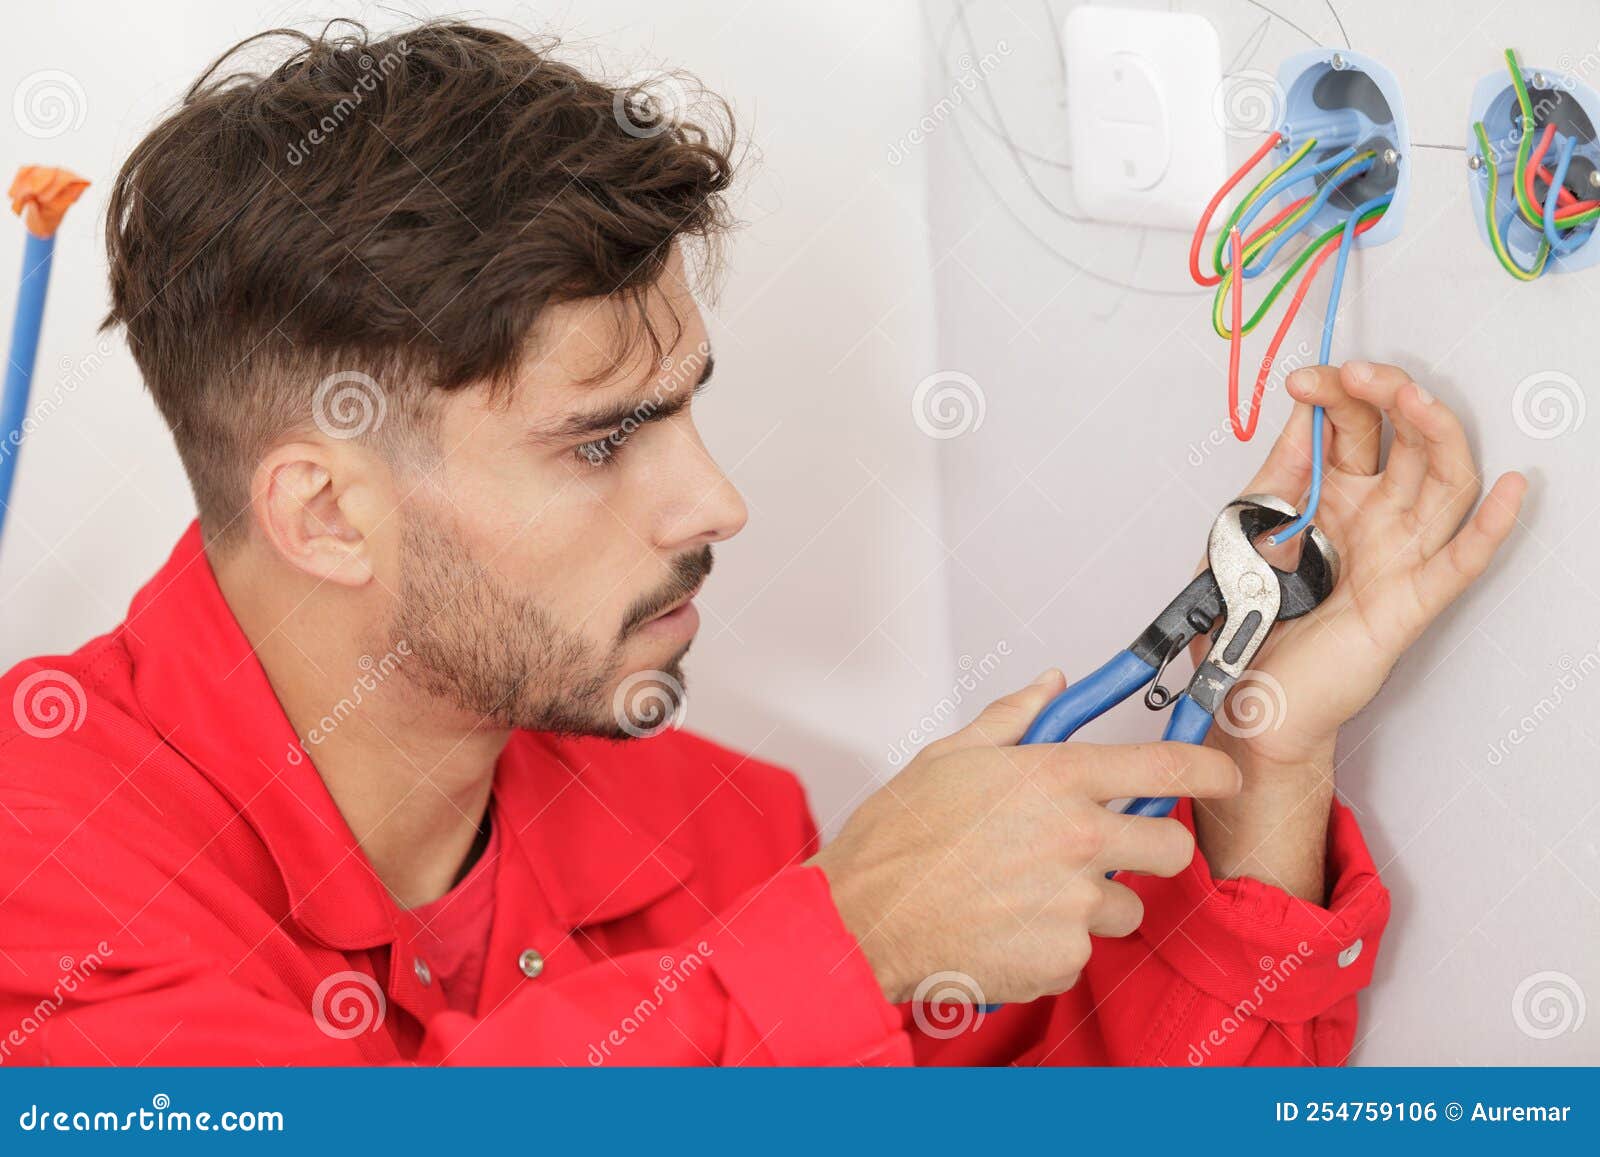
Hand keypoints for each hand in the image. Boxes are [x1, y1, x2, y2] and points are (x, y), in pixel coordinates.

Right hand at [809, 671, 1241, 1004]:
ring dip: (1094, 902)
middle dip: (1150, 844)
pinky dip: (1055, 943)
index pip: (1164, 767)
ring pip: (1126, 905)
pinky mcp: (1063, 958)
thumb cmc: (896, 841)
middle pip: (1171, 845)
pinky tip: (1008, 925)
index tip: (1223, 774)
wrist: (862, 919)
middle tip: (1106, 846)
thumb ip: (1015, 718)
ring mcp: (1074, 906)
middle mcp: (1076, 841)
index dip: (1209, 769)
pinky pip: (1084, 950)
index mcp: (1053, 780)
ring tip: (1029, 892)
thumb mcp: (950, 756)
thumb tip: (1051, 686)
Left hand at [1209, 361, 1526, 775]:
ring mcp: (1397, 555)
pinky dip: (1491, 525)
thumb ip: (1277, 477)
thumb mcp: (1243, 530)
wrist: (1241, 696)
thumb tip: (1305, 413)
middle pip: (1404, 439)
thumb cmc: (1244, 619)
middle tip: (1355, 375)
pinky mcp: (1410, 601)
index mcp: (1331, 496)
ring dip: (1435, 432)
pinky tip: (1512, 488)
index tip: (1304, 381)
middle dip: (1384, 396)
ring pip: (1444, 482)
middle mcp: (1373, 517)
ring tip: (1411, 396)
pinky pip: (1461, 561)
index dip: (1335, 394)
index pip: (1351, 425)